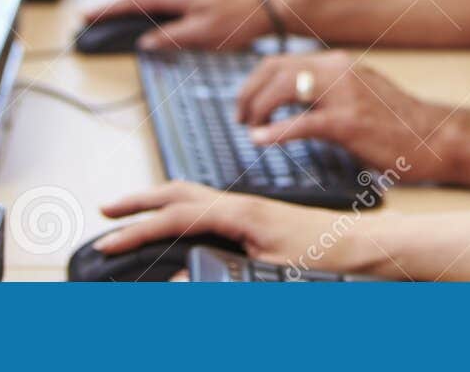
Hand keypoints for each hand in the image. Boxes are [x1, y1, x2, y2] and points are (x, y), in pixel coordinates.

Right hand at [82, 0, 271, 50]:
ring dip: (124, 10)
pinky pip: (158, 7)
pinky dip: (141, 13)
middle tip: (87, 19)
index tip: (87, 15)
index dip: (109, 9)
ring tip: (105, 21)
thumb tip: (143, 42)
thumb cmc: (237, 19)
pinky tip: (138, 23)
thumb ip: (171, 37)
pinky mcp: (191, 4)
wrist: (264, 9)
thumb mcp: (203, 33)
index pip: (135, 1)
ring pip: (146, 2)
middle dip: (110, 8)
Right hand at [96, 182, 387, 275]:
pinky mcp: (259, 221)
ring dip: (159, 202)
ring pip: (193, 197)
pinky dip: (184, 210)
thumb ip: (223, 272)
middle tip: (105, 210)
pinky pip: (210, 208)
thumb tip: (181, 276)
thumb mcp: (273, 272)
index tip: (107, 243)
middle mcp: (242, 205)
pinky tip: (182, 224)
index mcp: (240, 213)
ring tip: (133, 212)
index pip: (174, 217)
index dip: (136, 231)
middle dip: (139, 201)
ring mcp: (250, 210)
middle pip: (178, 193)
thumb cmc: (328, 259)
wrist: (364, 248)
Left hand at [238, 50, 447, 182]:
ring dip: (257, 109)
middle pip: (275, 70)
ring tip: (249, 128)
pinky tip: (260, 141)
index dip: (254, 81)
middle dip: (248, 94)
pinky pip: (301, 123)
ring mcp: (344, 95)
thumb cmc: (398, 123)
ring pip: (283, 89)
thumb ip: (327, 92)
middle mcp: (339, 71)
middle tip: (240, 117)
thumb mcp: (358, 94)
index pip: (281, 61)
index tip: (245, 103)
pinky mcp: (348, 123)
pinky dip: (274, 132)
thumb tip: (290, 100)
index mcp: (339, 64)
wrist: (436, 137)